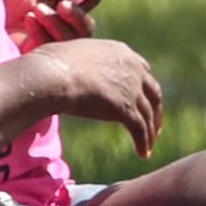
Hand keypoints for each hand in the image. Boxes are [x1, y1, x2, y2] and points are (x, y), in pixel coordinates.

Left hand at [4, 0, 94, 51]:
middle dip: (77, 14)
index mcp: (60, 15)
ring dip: (56, 21)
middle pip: (86, 28)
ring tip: (36, 10)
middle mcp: (61, 34)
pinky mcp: (46, 66)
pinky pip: (56, 49)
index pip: (86, 6)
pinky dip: (42, 30)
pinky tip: (28, 21)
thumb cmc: (4, 10)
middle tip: (63, 4)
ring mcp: (55, 52)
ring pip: (74, 40)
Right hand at [53, 38, 164, 156]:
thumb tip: (68, 70)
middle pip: (153, 93)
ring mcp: (132, 89)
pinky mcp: (126, 109)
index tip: (143, 99)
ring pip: (149, 114)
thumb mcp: (74, 55)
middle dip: (154, 110)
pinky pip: (140, 130)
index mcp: (121, 52)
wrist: (52, 75)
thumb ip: (83, 64)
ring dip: (150, 132)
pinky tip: (142, 154)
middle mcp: (133, 68)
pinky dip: (143, 142)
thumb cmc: (51, 64)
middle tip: (154, 125)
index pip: (142, 70)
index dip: (144, 87)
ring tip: (148, 145)